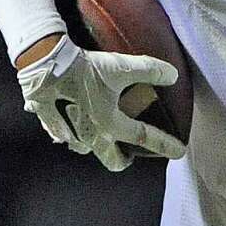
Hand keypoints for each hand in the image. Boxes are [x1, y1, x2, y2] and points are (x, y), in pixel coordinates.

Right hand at [17, 35, 185, 171]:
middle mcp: (92, 136)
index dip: (164, 144)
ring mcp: (71, 134)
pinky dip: (68, 134)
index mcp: (110, 125)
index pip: (144, 138)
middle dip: (123, 160)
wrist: (46, 65)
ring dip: (95, 145)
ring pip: (86, 149)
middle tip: (129, 155)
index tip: (178, 152)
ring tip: (100, 136)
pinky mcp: (52, 124)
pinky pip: (62, 136)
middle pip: (112, 160)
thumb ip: (149, 70)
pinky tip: (69, 127)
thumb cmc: (85, 69)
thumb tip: (173, 75)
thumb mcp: (121, 67)